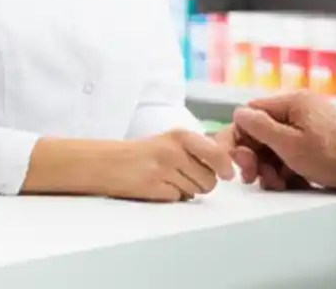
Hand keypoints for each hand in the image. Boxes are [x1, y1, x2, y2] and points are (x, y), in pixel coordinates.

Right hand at [104, 130, 234, 201]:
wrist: (107, 162)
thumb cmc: (142, 153)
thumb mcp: (170, 141)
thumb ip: (196, 150)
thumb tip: (224, 167)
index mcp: (181, 136)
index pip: (215, 153)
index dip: (225, 167)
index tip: (228, 175)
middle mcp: (174, 150)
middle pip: (209, 179)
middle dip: (203, 184)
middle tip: (188, 180)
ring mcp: (163, 169)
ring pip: (195, 191)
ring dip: (187, 191)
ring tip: (170, 181)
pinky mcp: (153, 187)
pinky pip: (178, 199)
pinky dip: (173, 197)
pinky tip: (160, 188)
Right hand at [230, 91, 335, 193]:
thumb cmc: (334, 156)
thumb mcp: (289, 144)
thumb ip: (260, 127)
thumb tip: (239, 113)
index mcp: (292, 102)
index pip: (251, 114)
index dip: (242, 139)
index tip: (243, 162)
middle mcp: (300, 109)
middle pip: (262, 131)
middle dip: (257, 156)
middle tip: (256, 177)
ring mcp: (310, 124)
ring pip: (276, 144)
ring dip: (271, 166)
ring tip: (278, 183)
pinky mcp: (317, 139)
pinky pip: (292, 150)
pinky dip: (287, 166)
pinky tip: (291, 181)